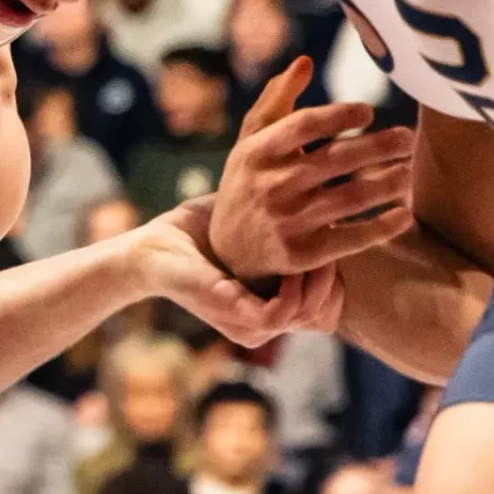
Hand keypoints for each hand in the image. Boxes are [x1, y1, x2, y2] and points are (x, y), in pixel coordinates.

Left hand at [130, 199, 342, 347]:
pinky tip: (293, 263)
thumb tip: (315, 167)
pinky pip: (283, 313)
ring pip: (310, 314)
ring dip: (320, 280)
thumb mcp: (247, 217)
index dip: (337, 275)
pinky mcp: (237, 318)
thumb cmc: (196, 232)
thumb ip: (280, 205)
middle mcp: (263, 322)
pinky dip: (294, 288)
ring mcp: (251, 326)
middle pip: (325, 313)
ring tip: (320, 247)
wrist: (150, 249)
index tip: (343, 238)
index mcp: (268, 303)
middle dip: (336, 277)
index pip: (325, 305)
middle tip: (340, 240)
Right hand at [209, 56, 415, 279]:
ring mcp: (287, 222)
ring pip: (349, 199)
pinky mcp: (302, 254)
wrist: (229, 249)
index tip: (368, 111)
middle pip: (335, 161)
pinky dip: (381, 228)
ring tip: (410, 173)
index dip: (339, 115)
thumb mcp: (252, 141)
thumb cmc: (250, 182)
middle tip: (408, 138)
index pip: (304, 126)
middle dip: (377, 147)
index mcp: (258, 152)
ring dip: (386, 184)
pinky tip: (406, 215)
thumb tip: (305, 61)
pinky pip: (350, 239)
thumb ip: (276, 100)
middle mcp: (271, 186)